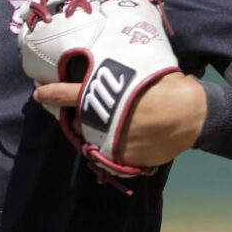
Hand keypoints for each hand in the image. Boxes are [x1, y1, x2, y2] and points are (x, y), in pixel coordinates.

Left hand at [33, 71, 206, 166]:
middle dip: (86, 117)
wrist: (192, 114)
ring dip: (102, 132)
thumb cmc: (167, 87)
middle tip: (103, 110)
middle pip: (82, 121)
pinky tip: (139, 136)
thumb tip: (105, 77)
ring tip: (125, 123)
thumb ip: (117, 82)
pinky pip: (115, 154)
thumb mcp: (139, 73)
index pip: (69, 94)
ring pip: (96, 139)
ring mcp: (112, 143)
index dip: (51, 94)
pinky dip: (123, 147)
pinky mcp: (124, 159)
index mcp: (106, 96)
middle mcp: (103, 121)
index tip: (39, 94)